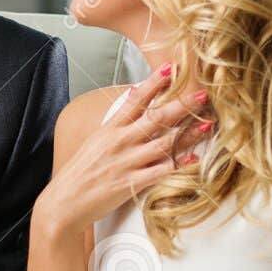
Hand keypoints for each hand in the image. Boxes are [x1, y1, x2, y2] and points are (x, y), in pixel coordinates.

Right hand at [36, 62, 209, 238]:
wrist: (65, 202)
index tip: (171, 68)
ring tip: (206, 124)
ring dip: (188, 134)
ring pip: (163, 143)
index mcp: (111, 129)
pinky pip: (161, 172)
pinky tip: (194, 160)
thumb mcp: (96, 139)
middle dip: (181, 105)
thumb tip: (133, 92)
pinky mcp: (131, 183)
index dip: (154, 83)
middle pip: (156, 118)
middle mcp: (120, 142)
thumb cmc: (81, 172)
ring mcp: (127, 162)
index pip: (135, 100)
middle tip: (201, 94)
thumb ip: (118, 118)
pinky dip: (179, 166)